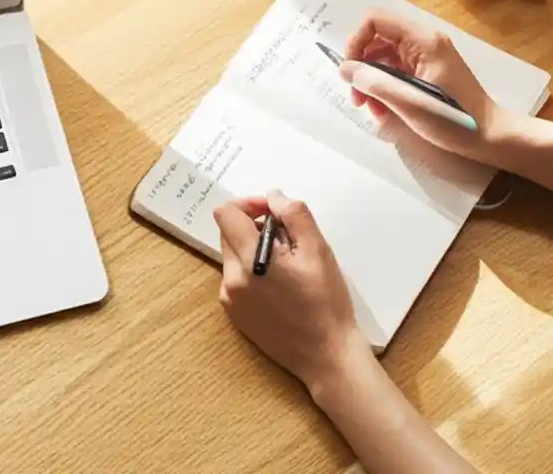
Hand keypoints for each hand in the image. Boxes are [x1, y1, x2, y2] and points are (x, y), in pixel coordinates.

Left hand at [215, 190, 371, 388]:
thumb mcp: (319, 251)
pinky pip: (235, 278)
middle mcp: (231, 279)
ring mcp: (230, 298)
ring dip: (253, 249)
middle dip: (254, 227)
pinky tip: (280, 286)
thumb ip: (294, 216)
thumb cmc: (326, 303)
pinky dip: (252, 272)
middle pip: (228, 233)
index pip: (226, 213)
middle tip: (288, 239)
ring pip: (232, 255)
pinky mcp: (234, 313)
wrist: (326, 355)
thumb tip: (272, 197)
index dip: (248, 204)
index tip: (272, 212)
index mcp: (250, 262)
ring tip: (287, 265)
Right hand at [339, 9, 509, 162]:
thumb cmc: (454, 118)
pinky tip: (382, 111)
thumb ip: (373, 83)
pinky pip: (394, 73)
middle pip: (376, 40)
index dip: (356, 42)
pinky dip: (382, 89)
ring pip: (382, 59)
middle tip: (356, 97)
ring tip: (369, 108)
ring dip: (369, 82)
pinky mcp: (425, 73)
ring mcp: (424, 58)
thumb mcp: (408, 102)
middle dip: (361, 67)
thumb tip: (344, 69)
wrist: (488, 136)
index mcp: (423, 40)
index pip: (375, 21)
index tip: (350, 71)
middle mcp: (423, 42)